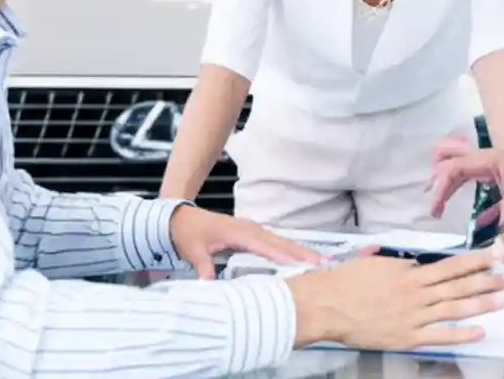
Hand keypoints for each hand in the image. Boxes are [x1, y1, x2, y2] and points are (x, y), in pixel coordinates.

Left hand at [168, 205, 323, 279]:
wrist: (180, 218)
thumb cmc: (189, 233)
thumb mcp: (193, 250)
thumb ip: (204, 267)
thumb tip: (210, 285)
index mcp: (239, 232)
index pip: (265, 245)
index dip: (282, 255)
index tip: (300, 264)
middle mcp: (251, 229)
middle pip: (280, 242)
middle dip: (301, 252)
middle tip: (323, 262)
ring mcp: (253, 230)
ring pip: (281, 242)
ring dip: (299, 251)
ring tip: (319, 261)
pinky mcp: (252, 234)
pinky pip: (275, 243)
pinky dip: (289, 250)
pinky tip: (300, 258)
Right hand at [286, 250, 503, 349]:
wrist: (326, 305)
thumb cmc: (347, 281)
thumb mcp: (376, 262)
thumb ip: (401, 266)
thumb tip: (418, 267)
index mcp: (409, 273)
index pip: (450, 266)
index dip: (474, 263)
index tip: (494, 259)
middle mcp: (416, 293)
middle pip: (459, 286)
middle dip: (487, 281)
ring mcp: (413, 316)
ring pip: (454, 308)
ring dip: (481, 304)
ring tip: (502, 300)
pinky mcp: (407, 337)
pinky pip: (440, 336)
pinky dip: (461, 334)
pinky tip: (479, 332)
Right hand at [428, 136, 503, 224]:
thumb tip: (498, 227)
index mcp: (484, 160)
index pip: (454, 169)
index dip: (442, 188)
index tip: (437, 209)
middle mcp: (476, 158)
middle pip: (446, 166)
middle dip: (437, 187)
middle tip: (435, 211)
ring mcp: (476, 162)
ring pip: (449, 168)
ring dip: (440, 185)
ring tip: (437, 207)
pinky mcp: (478, 170)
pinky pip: (457, 174)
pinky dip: (448, 185)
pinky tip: (445, 199)